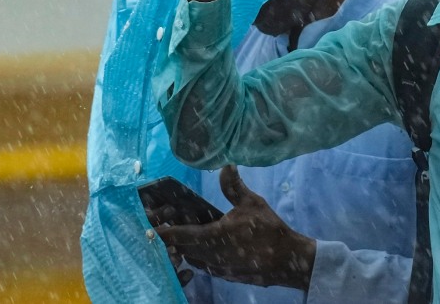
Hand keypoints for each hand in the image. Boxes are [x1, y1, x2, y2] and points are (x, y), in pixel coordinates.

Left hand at [154, 166, 316, 290]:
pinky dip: (199, 259)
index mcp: (214, 236)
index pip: (181, 235)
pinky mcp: (226, 275)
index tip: (152, 229)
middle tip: (165, 230)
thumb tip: (225, 165)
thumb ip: (234, 186)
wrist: (287, 260)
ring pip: (193, 260)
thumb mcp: (252, 203)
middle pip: (182, 249)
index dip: (165, 232)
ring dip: (185, 251)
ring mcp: (218, 267)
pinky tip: (204, 250)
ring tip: (182, 240)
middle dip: (172, 241)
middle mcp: (211, 255)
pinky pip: (205, 267)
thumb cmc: (268, 229)